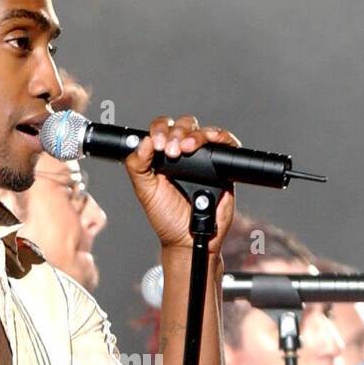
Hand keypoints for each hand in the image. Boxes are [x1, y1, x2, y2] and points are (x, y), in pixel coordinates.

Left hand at [124, 114, 238, 250]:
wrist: (189, 239)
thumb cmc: (167, 218)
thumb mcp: (145, 191)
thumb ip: (138, 166)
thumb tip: (142, 142)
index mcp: (163, 157)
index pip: (162, 129)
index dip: (159, 130)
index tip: (157, 144)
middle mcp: (184, 154)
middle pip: (184, 125)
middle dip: (177, 132)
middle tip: (172, 150)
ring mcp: (204, 159)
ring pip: (203, 131)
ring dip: (195, 135)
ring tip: (187, 148)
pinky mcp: (223, 166)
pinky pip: (226, 143)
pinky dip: (221, 137)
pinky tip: (212, 141)